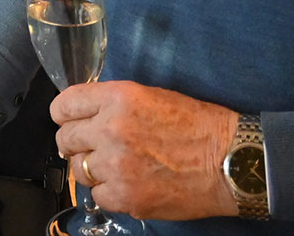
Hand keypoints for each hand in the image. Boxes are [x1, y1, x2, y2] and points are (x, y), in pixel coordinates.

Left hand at [51, 80, 238, 220]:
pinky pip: (98, 196)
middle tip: (93, 147)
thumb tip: (86, 115)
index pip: (64, 105)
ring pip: (78, 170)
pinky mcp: (126, 196)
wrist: (229, 161)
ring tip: (116, 166)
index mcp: (118, 98)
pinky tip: (128, 183)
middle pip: (65, 138)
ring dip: (92, 169)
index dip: (64, 114)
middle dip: (77, 143)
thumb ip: (113, 104)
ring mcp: (116, 166)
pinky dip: (109, 192)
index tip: (69, 121)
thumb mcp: (151, 96)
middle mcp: (111, 129)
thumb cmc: (198, 127)